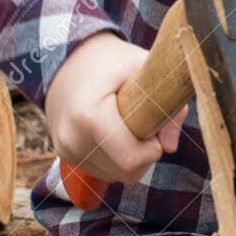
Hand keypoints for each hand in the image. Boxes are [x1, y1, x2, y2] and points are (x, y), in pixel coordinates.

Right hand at [45, 31, 188, 186]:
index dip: (153, 148)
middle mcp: (72, 140)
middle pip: (127, 172)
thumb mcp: (145, 70)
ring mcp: (66, 151)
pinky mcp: (65, 156)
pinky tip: (115, 131)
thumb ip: (167, 107)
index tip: (154, 123)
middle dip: (145, 152)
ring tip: (127, 123)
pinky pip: (104, 170)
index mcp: (89, 116)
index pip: (131, 159)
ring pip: (117, 176)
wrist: (68, 59)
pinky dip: (117, 157)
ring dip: (132, 156)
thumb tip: (169, 148)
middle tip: (143, 120)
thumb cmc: (112, 61)